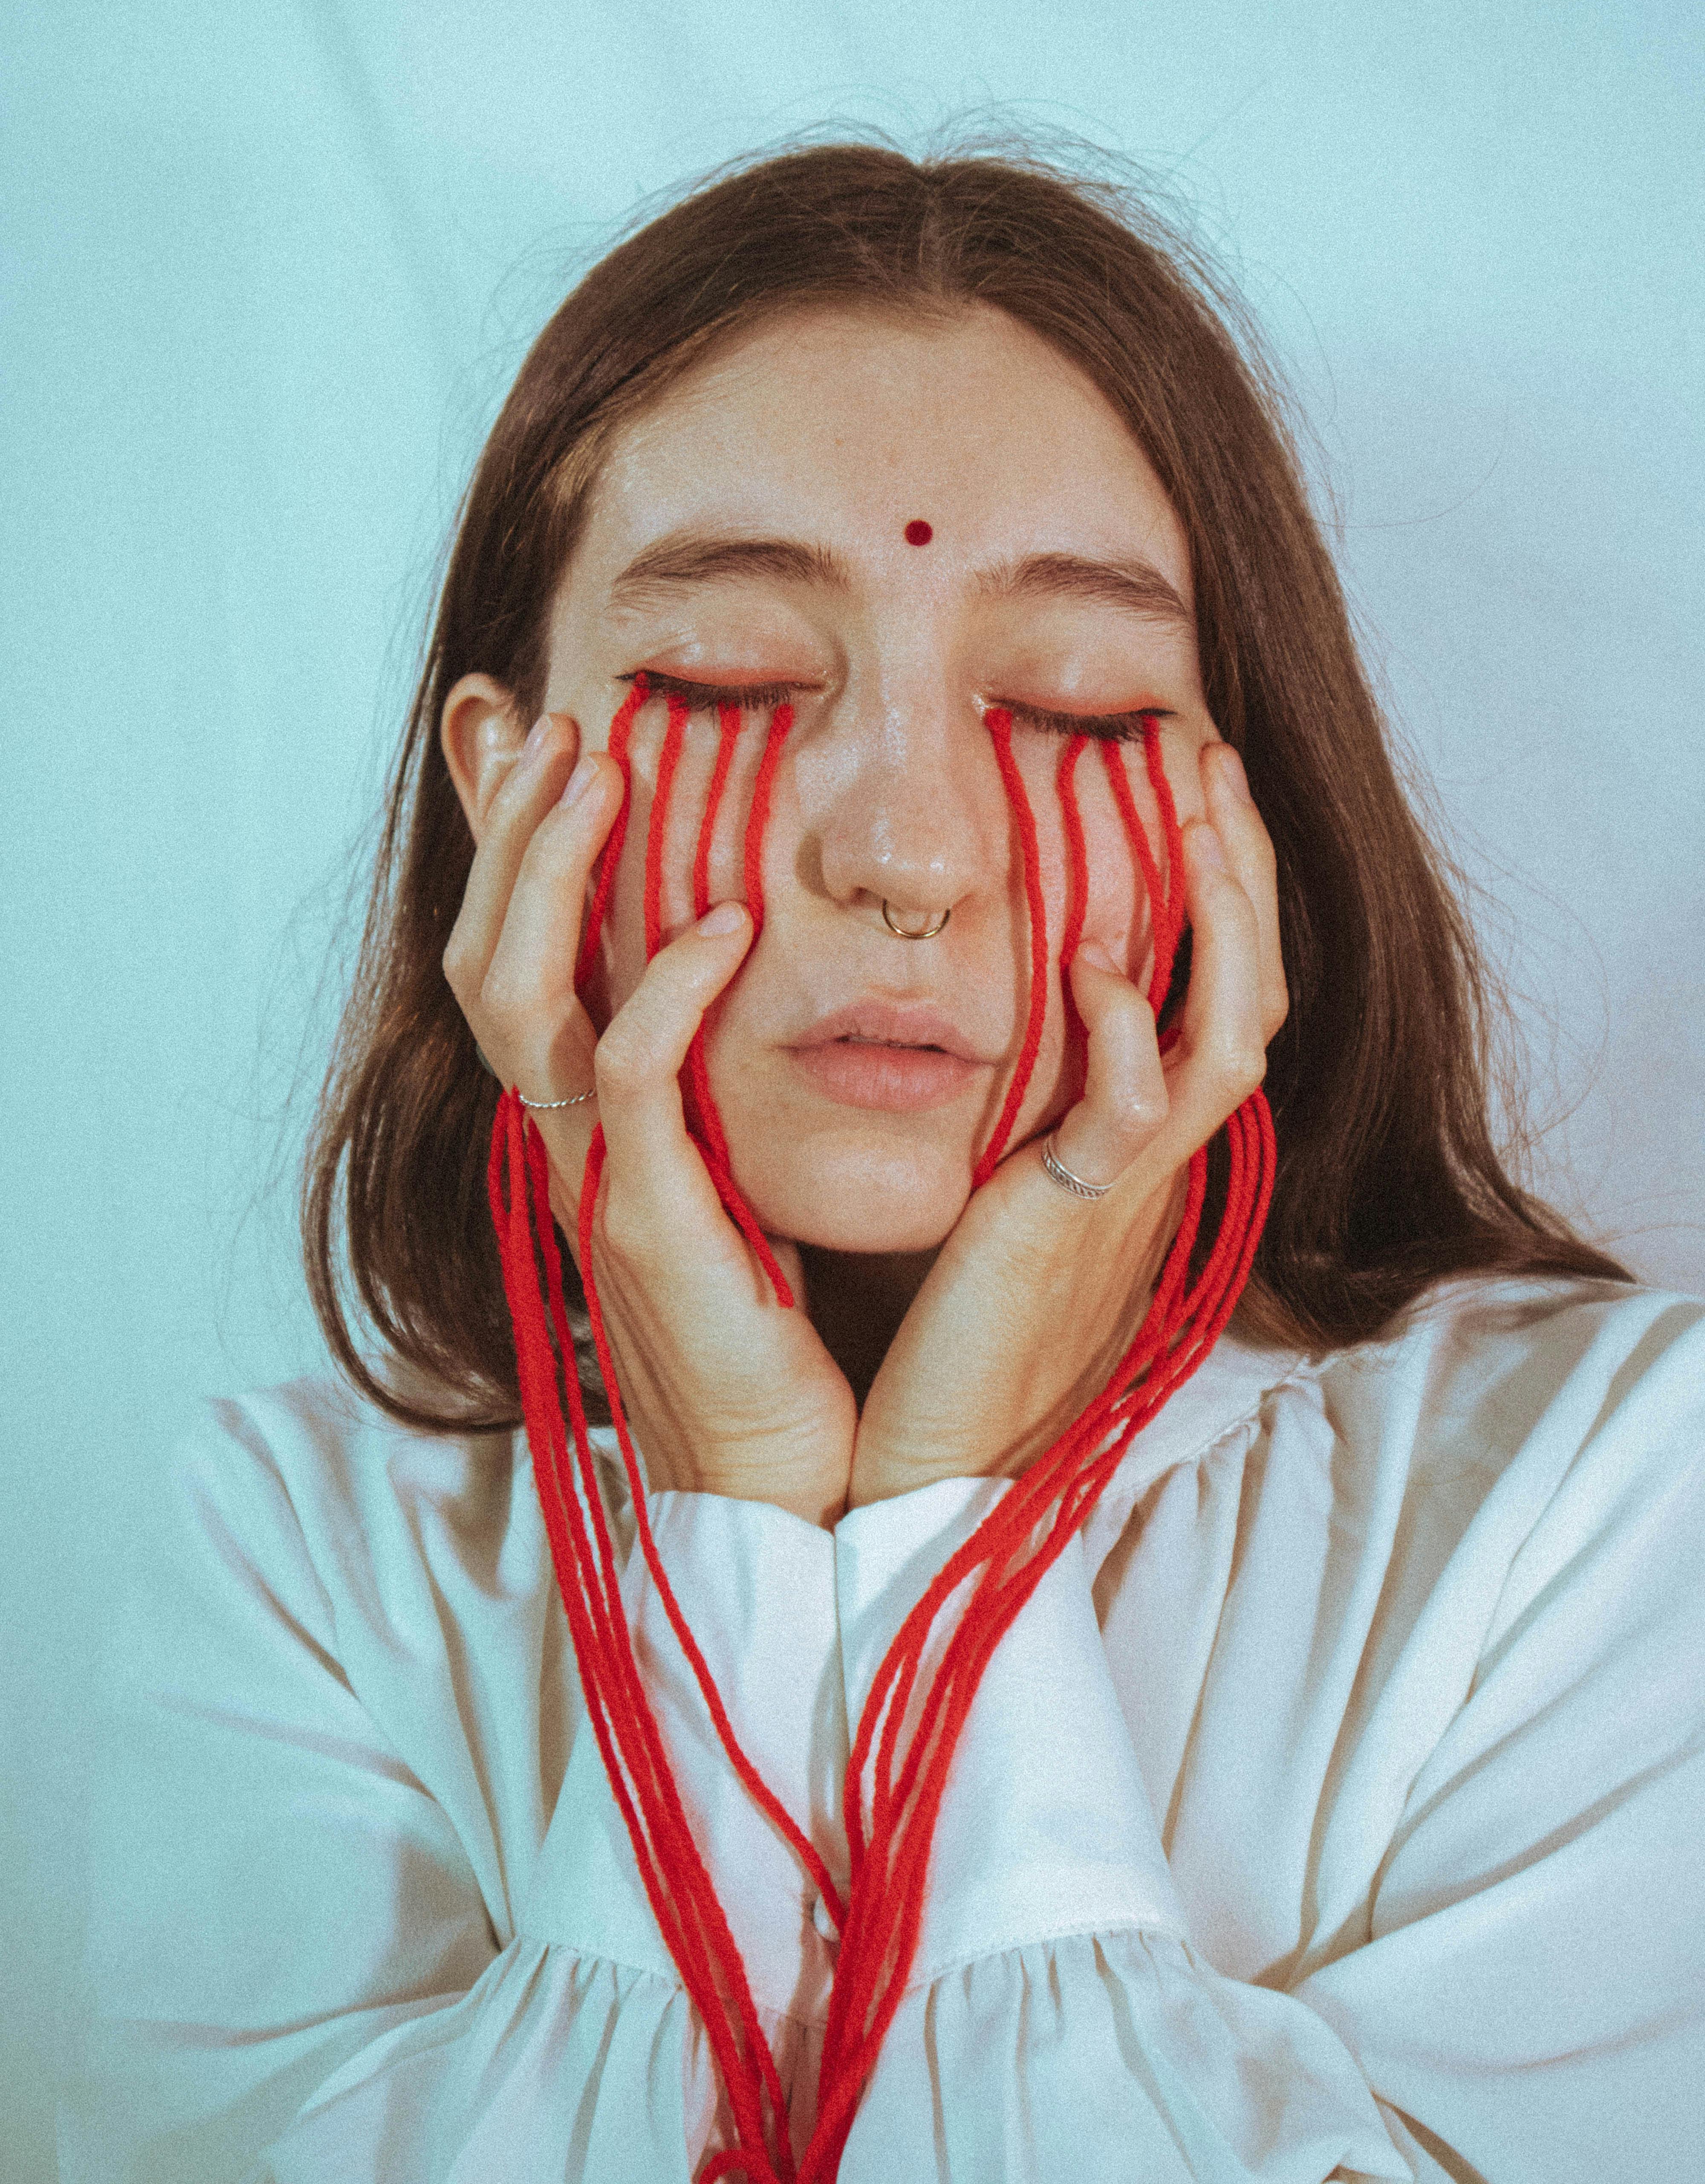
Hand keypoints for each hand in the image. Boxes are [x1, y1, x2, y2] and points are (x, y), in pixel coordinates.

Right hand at [442, 713, 856, 1529]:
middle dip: (511, 832)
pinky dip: (664, 990)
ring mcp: (592, 1177)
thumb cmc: (784, 1323)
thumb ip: (729, 1079)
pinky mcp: (646, 1219)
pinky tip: (721, 923)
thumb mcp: (743, 1168)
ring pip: (518, 997)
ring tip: (597, 770)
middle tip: (554, 728)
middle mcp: (565, 1139)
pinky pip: (629, 1079)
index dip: (502, 847)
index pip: (511, 956)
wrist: (784, 1476)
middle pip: (486, 957)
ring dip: (547, 873)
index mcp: (587, 1121)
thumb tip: (753, 977)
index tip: (523, 736)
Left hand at [847, 743, 1286, 1508]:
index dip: (1215, 900)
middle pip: (1247, 997)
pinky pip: (1133, 1117)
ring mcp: (1129, 1197)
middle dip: (1241, 876)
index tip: (1186, 800)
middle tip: (1214, 766)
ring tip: (1200, 816)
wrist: (931, 1469)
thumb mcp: (990, 1200)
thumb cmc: (944, 1342)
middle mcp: (1153, 1167)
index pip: (1203, 1002)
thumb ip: (1014, 1118)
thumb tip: (1004, 1022)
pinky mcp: (1074, 1228)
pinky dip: (1129, 1038)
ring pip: (1229, 1039)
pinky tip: (1101, 970)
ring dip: (1225, 923)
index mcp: (1129, 1155)